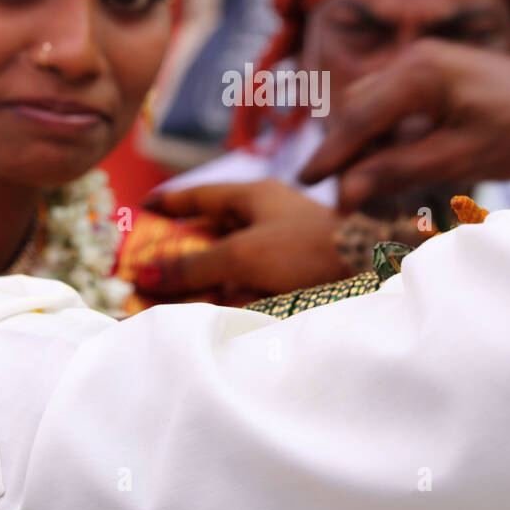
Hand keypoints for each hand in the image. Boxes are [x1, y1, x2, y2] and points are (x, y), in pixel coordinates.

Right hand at [139, 180, 349, 300]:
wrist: (369, 272)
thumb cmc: (306, 249)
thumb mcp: (241, 254)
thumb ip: (193, 264)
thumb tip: (144, 275)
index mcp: (254, 197)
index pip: (200, 195)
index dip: (169, 204)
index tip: (140, 210)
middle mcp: (265, 219)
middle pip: (210, 235)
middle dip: (177, 254)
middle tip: (142, 272)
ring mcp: (279, 250)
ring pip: (226, 264)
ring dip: (197, 282)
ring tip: (162, 300)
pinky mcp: (289, 279)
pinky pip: (246, 286)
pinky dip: (223, 298)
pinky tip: (205, 314)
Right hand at [300, 40, 509, 212]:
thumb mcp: (460, 157)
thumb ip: (399, 170)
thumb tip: (345, 192)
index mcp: (419, 72)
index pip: (357, 117)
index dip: (330, 153)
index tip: (306, 181)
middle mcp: (416, 59)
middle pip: (358, 107)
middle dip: (344, 150)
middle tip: (333, 194)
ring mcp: (427, 63)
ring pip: (374, 105)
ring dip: (364, 144)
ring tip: (359, 187)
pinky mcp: (439, 76)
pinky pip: (396, 105)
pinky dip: (386, 135)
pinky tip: (389, 166)